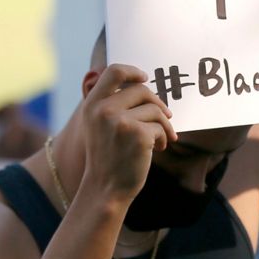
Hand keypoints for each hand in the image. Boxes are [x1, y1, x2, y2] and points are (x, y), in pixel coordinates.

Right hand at [79, 64, 175, 201]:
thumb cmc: (110, 155)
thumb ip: (114, 103)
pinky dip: (164, 138)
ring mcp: (119, 121)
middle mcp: (103, 110)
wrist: (107, 188)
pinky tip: (157, 149)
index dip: (133, 71)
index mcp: (92, 104)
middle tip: (165, 117)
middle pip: (142, 90)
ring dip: (163, 124)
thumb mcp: (101, 125)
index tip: (144, 78)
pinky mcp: (137, 134)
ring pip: (156, 110)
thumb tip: (144, 83)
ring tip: (160, 139)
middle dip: (158, 103)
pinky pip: (161, 127)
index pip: (114, 71)